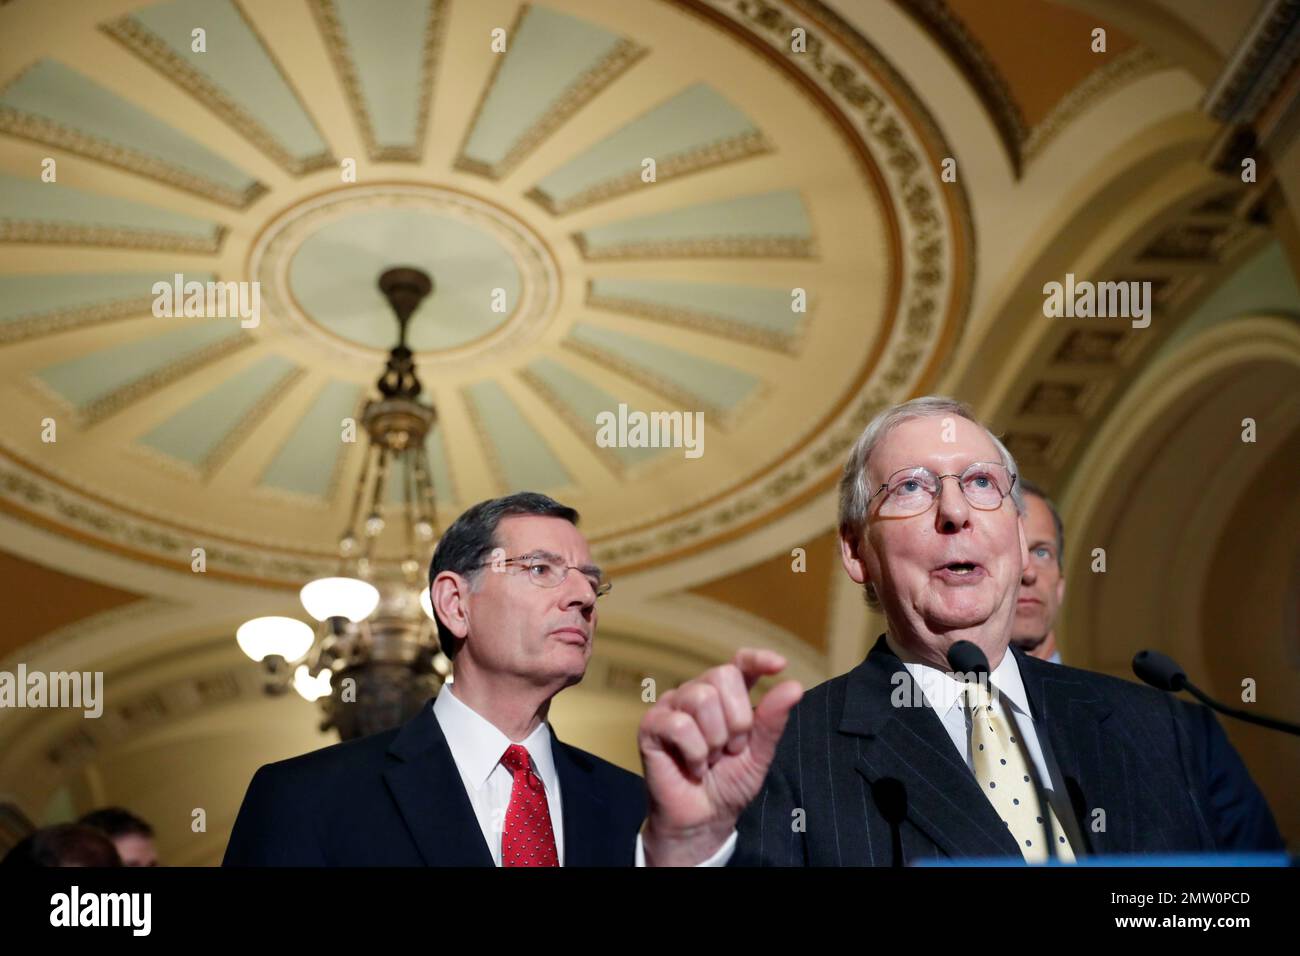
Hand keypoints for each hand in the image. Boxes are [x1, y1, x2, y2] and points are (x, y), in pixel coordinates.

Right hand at [638, 648, 802, 865]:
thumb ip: (773, 720)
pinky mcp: (651, 726)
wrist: (704, 820)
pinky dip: (695, 753)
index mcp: (725, 697)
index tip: (779, 664)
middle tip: (731, 749)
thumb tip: (794, 686)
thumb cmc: (728, 784)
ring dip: (715, 740)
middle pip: (722, 676)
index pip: (739, 663)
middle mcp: (697, 694)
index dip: (757, 659)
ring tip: (711, 759)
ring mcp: (671, 707)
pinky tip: (694, 766)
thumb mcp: (759, 753)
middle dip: (737, 720)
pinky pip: (679, 724)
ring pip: (701, 699)